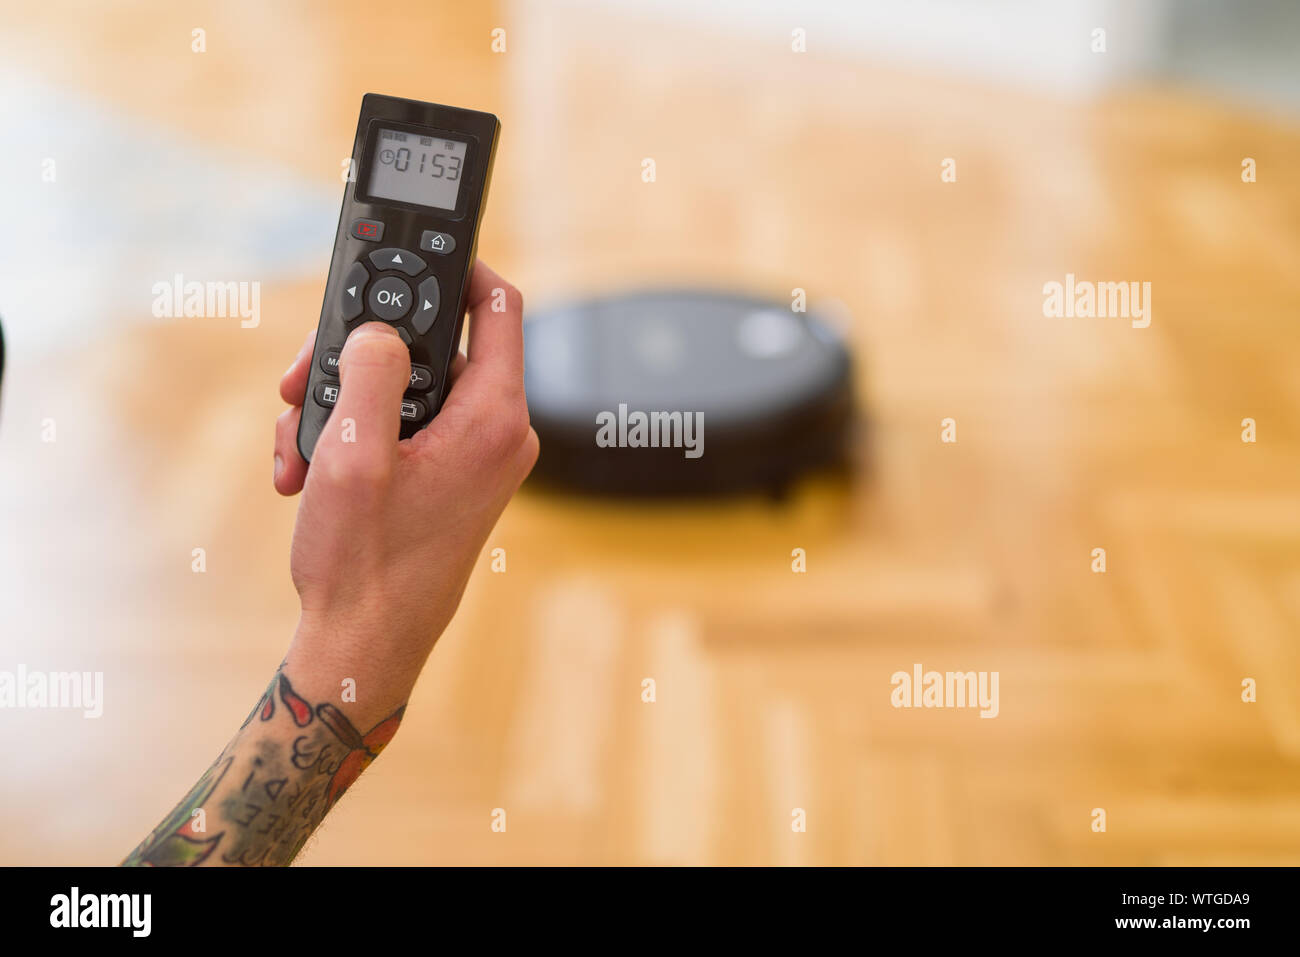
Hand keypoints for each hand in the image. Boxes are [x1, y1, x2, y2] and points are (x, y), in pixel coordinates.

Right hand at [271, 261, 537, 722]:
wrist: (364, 647)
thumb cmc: (364, 565)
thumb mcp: (355, 455)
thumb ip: (371, 371)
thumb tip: (380, 327)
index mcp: (495, 418)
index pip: (498, 305)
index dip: (456, 265)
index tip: (407, 250)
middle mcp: (495, 432)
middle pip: (432, 346)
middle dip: (357, 357)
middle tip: (301, 382)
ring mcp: (473, 457)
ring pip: (402, 388)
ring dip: (340, 406)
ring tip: (298, 452)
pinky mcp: (446, 478)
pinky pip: (399, 429)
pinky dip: (350, 440)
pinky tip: (307, 475)